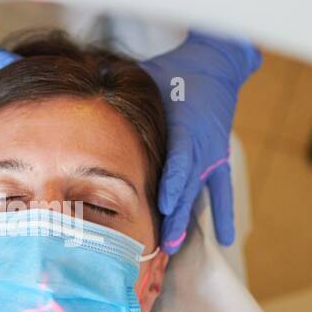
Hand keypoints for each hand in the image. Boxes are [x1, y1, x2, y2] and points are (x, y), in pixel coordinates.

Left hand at [141, 31, 261, 251]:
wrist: (215, 64)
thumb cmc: (173, 72)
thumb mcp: (149, 79)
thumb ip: (123, 94)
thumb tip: (86, 92)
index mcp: (185, 125)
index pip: (180, 159)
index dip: (173, 183)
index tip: (164, 205)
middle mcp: (201, 145)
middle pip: (186, 186)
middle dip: (174, 215)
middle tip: (162, 245)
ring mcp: (212, 156)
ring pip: (197, 194)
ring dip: (186, 221)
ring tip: (174, 248)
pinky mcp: (219, 160)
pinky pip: (222, 191)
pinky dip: (223, 214)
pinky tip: (225, 240)